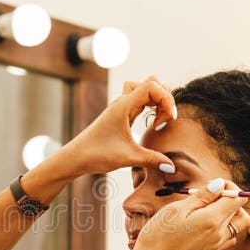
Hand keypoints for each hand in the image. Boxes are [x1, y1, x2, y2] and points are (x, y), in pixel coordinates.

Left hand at [55, 76, 177, 176]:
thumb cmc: (96, 154)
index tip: (165, 122)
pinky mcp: (121, 114)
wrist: (75, 157)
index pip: (153, 85)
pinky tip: (149, 123)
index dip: (166, 99)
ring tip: (157, 121)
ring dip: (157, 100)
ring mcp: (121, 107)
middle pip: (152, 83)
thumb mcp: (127, 158)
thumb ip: (152, 160)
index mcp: (123, 105)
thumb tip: (173, 167)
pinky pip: (140, 100)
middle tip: (162, 122)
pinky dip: (150, 106)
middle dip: (164, 99)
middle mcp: (123, 102)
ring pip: (145, 89)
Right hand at [132, 179, 249, 249]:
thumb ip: (202, 196)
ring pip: (238, 225)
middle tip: (209, 195)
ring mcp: (217, 246)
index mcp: (212, 220)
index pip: (238, 199)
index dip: (230, 187)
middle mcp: (220, 234)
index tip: (213, 185)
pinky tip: (205, 223)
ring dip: (229, 213)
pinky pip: (228, 237)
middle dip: (230, 198)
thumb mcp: (177, 209)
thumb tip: (219, 185)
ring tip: (207, 209)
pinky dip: (224, 227)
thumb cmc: (159, 235)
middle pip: (240, 211)